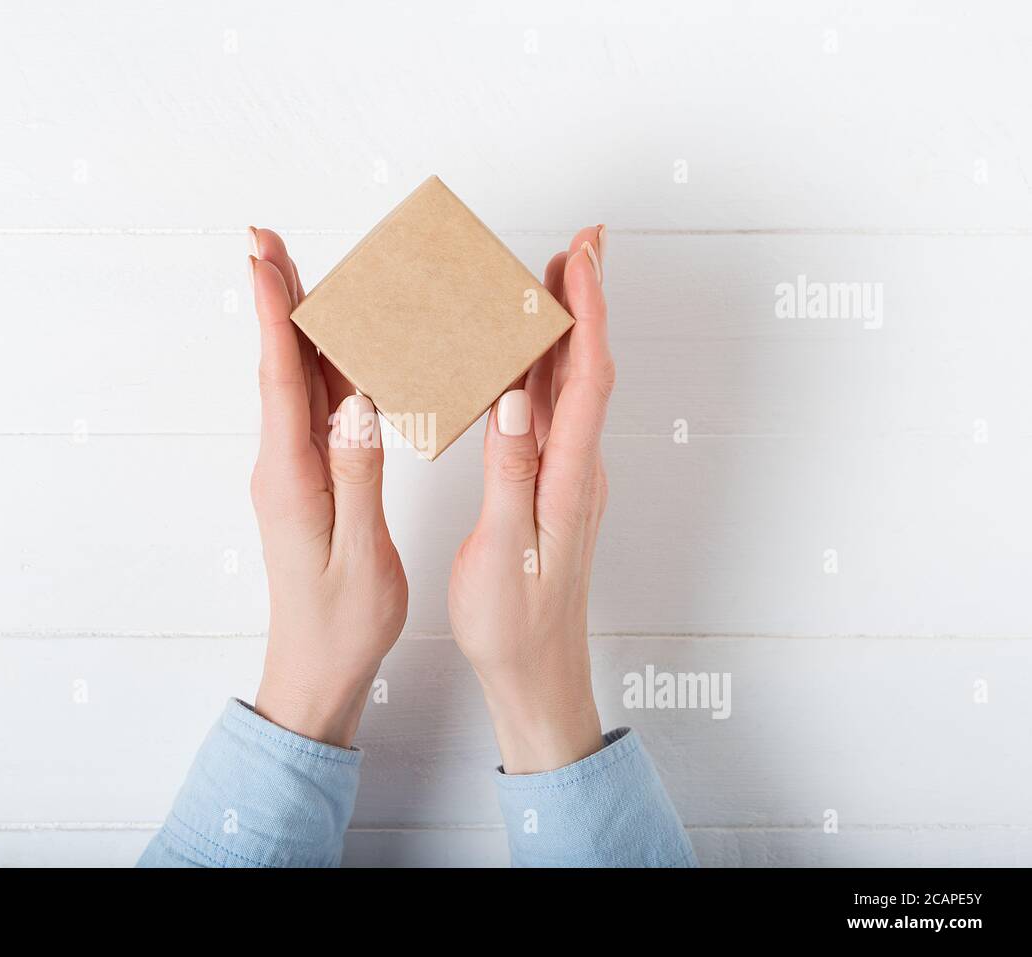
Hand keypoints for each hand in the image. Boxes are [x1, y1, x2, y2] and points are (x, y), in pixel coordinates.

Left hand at [247, 228, 407, 747]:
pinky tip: (343, 347)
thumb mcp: (358, 555)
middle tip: (268, 239)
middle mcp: (283, 465)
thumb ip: (358, 477)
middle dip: (276, 299)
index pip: (281, 380)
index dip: (273, 313)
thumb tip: (358, 404)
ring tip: (300, 271)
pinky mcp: (310, 481)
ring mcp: (294, 471)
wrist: (315, 668)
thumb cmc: (340, 621)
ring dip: (299, 326)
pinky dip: (327, 368)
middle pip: (281, 366)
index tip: (262, 258)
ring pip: (299, 383)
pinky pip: (318, 411)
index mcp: (290, 477)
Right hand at [448, 226, 612, 772]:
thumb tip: (515, 401)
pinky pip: (552, 413)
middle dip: (586, 300)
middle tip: (581, 242)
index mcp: (568, 478)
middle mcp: (577, 469)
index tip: (580, 257)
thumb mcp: (504, 552)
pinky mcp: (551, 488)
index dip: (588, 312)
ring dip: (565, 330)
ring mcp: (567, 477)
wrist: (537, 673)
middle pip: (588, 367)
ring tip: (549, 280)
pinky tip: (521, 359)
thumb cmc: (514, 622)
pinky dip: (541, 371)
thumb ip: (510, 474)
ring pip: (570, 387)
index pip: (587, 379)